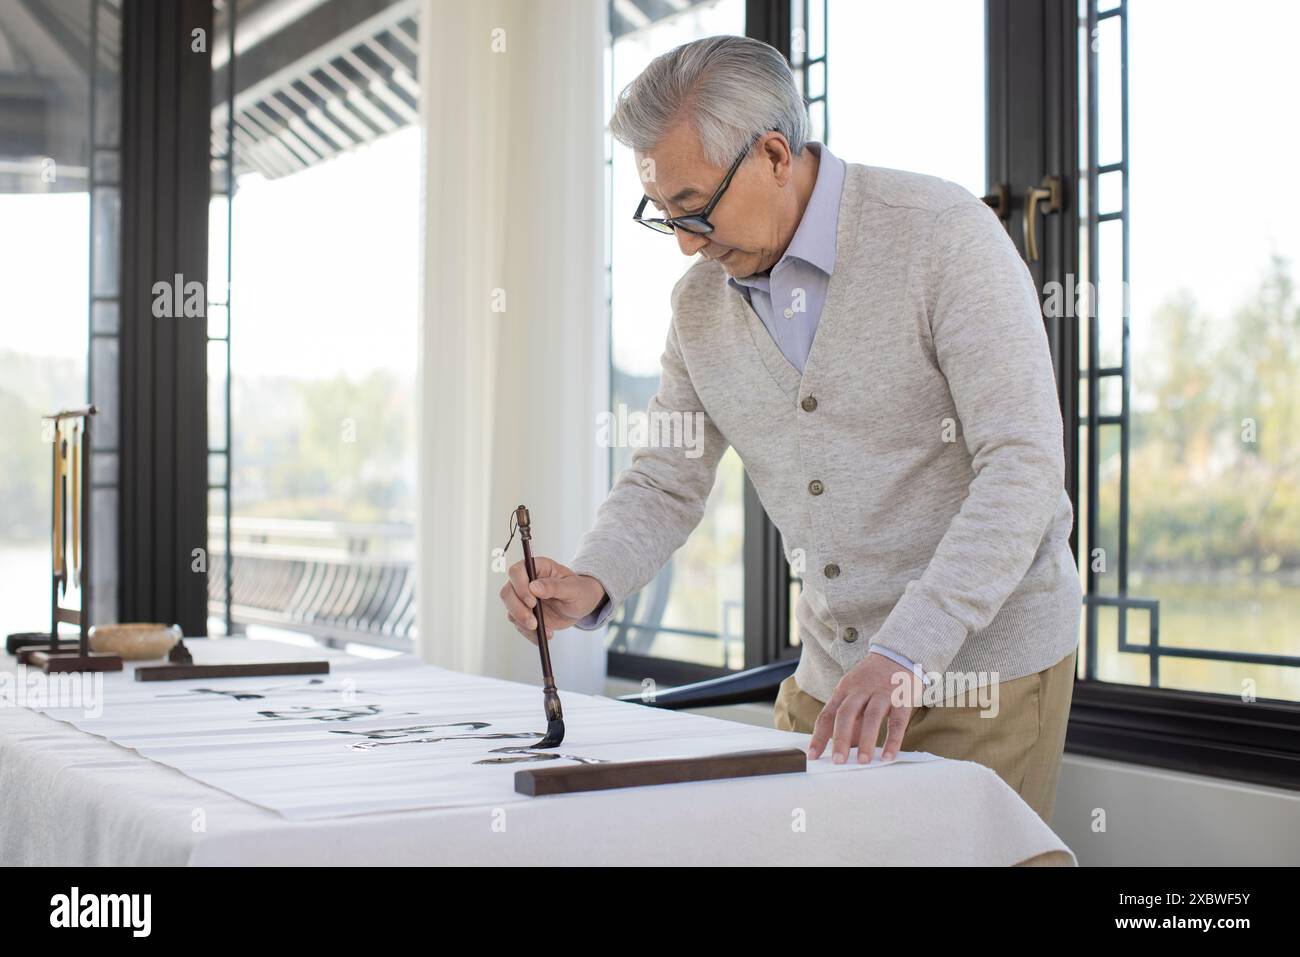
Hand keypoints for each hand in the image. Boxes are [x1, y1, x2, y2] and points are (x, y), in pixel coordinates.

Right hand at [499, 556, 605, 644]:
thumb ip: (554, 586)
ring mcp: (522, 598)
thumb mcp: (573, 588)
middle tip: (533, 623)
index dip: (520, 586)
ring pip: (510, 610)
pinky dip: (530, 633)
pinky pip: (519, 624)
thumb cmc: (580, 591)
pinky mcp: (524, 613)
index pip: (516, 572)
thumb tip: (534, 587)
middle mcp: (525, 581)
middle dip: (517, 609)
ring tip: (546, 631)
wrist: (582, 605)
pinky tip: (547, 634)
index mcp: (537, 568)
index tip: (532, 602)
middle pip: (507, 592)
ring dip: (523, 623)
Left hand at [807, 651, 922, 763]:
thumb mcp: (855, 692)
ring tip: (862, 762)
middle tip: (837, 761)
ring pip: (870, 717)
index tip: (813, 756)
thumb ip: (850, 718)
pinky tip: (888, 756)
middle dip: (839, 739)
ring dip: (865, 741)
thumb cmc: (874, 678)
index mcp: (844, 690)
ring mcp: (881, 693)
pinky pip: (897, 721)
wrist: (899, 653)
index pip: (827, 715)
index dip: (819, 736)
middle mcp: (860, 690)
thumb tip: (844, 746)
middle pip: (845, 714)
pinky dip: (893, 740)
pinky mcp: (902, 698)